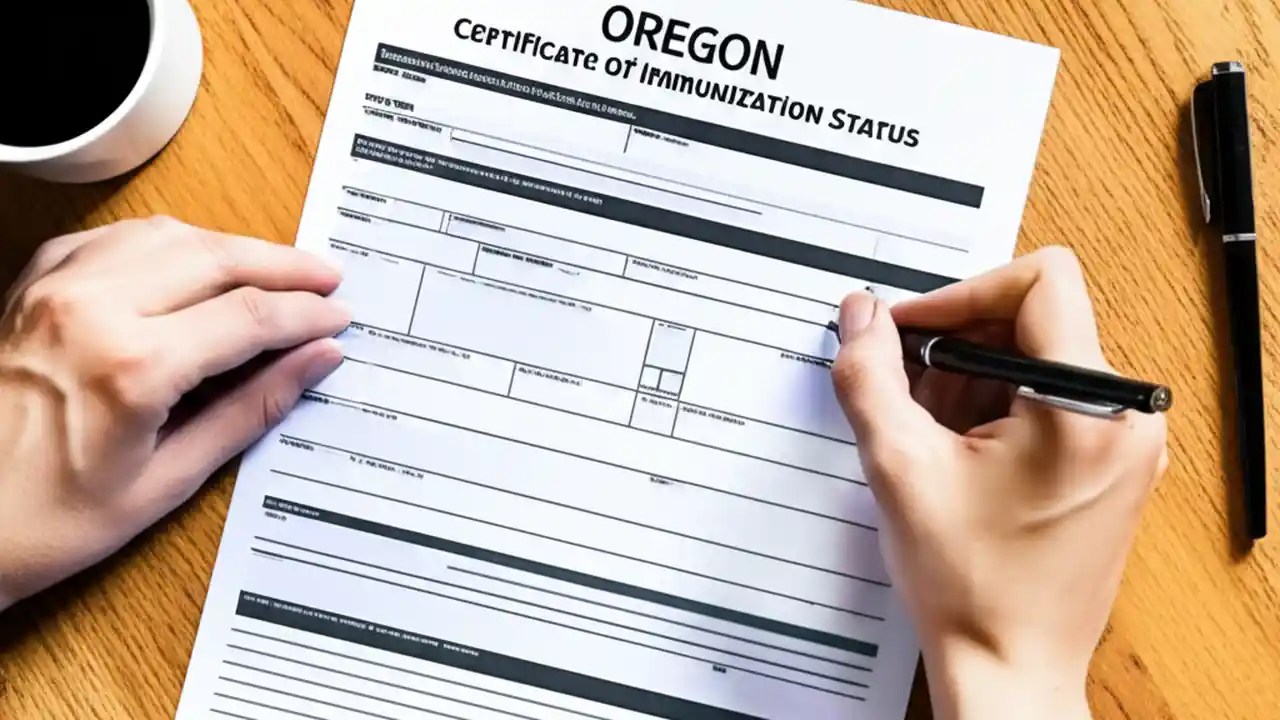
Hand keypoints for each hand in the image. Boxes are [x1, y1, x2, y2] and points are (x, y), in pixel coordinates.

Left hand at [0, 218, 349, 611]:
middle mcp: (91, 309)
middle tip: (326, 278)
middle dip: (283, 265)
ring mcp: (56, 289)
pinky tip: (191, 265)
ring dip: (229, 246)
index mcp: (131, 366)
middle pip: (216, 257)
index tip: (338, 316)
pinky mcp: (33, 285)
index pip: (249, 315)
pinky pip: (115, 238)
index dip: (305, 312)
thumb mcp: (168, 478)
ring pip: (169, 234)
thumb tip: (317, 360)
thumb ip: (252, 407)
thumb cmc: (50, 518)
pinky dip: (165, 243)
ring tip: (270, 271)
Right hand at [831, 248, 1166, 719]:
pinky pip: (1050, 398)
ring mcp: (1123, 444)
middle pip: (1035, 318)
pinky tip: (955, 452)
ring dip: (970, 378)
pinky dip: (994, 406)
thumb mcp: (899, 468)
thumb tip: (860, 317)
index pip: (1039, 280)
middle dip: (958, 343)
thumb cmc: (973, 590)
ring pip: (1038, 358)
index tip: (914, 330)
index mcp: (1086, 411)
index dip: (960, 294)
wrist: (1009, 666)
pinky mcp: (1110, 464)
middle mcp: (1124, 420)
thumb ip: (869, 377)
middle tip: (908, 388)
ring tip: (929, 434)